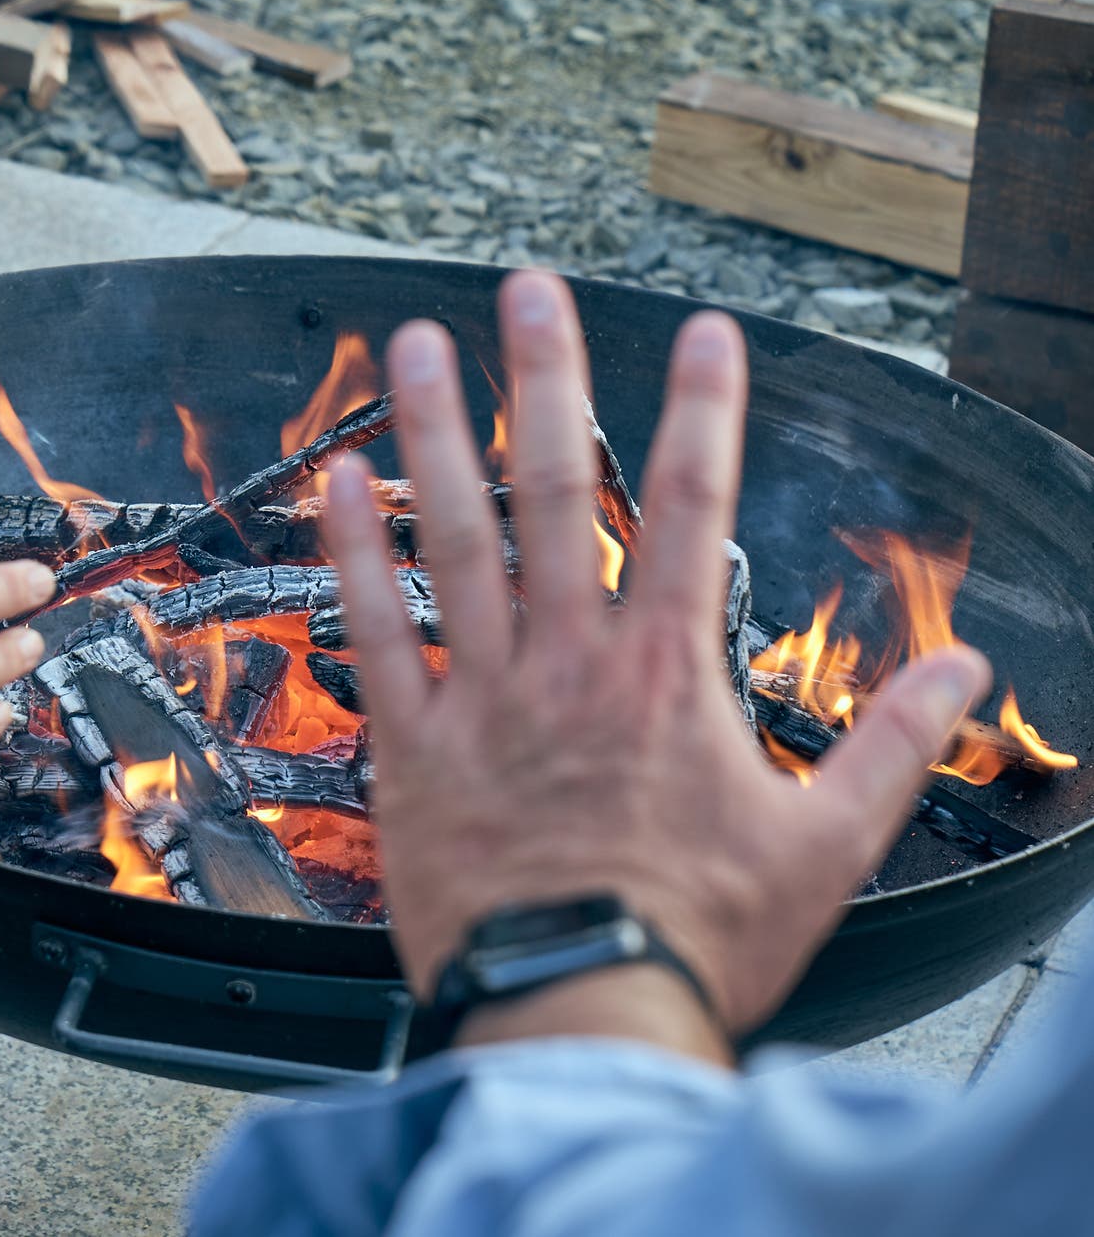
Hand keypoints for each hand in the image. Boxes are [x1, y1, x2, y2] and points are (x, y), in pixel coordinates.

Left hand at [322, 271, 990, 1035]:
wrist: (582, 1012)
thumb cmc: (701, 936)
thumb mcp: (829, 845)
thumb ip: (892, 743)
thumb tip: (966, 668)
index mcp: (671, 673)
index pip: (693, 508)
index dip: (704, 410)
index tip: (707, 332)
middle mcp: (573, 660)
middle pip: (557, 489)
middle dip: (548, 377)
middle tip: (528, 288)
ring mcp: (484, 696)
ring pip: (455, 538)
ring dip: (436, 433)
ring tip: (416, 345)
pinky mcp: (411, 746)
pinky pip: (374, 631)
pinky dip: (353, 555)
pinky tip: (333, 481)